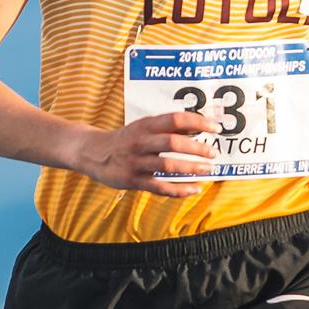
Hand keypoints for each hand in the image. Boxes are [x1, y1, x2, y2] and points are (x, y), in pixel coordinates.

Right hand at [77, 110, 218, 197]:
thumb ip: (168, 127)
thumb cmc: (126, 139)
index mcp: (145, 125)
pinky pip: (159, 187)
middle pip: (173, 143)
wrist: (93, 152)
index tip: (215, 128)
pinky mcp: (133, 180)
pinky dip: (179, 190)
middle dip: (197, 149)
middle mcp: (140, 142)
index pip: (175, 119)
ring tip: (208, 170)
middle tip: (213, 153)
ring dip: (191, 168)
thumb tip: (199, 127)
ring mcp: (136, 162)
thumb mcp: (143, 126)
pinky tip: (194, 189)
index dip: (198, 122)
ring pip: (168, 166)